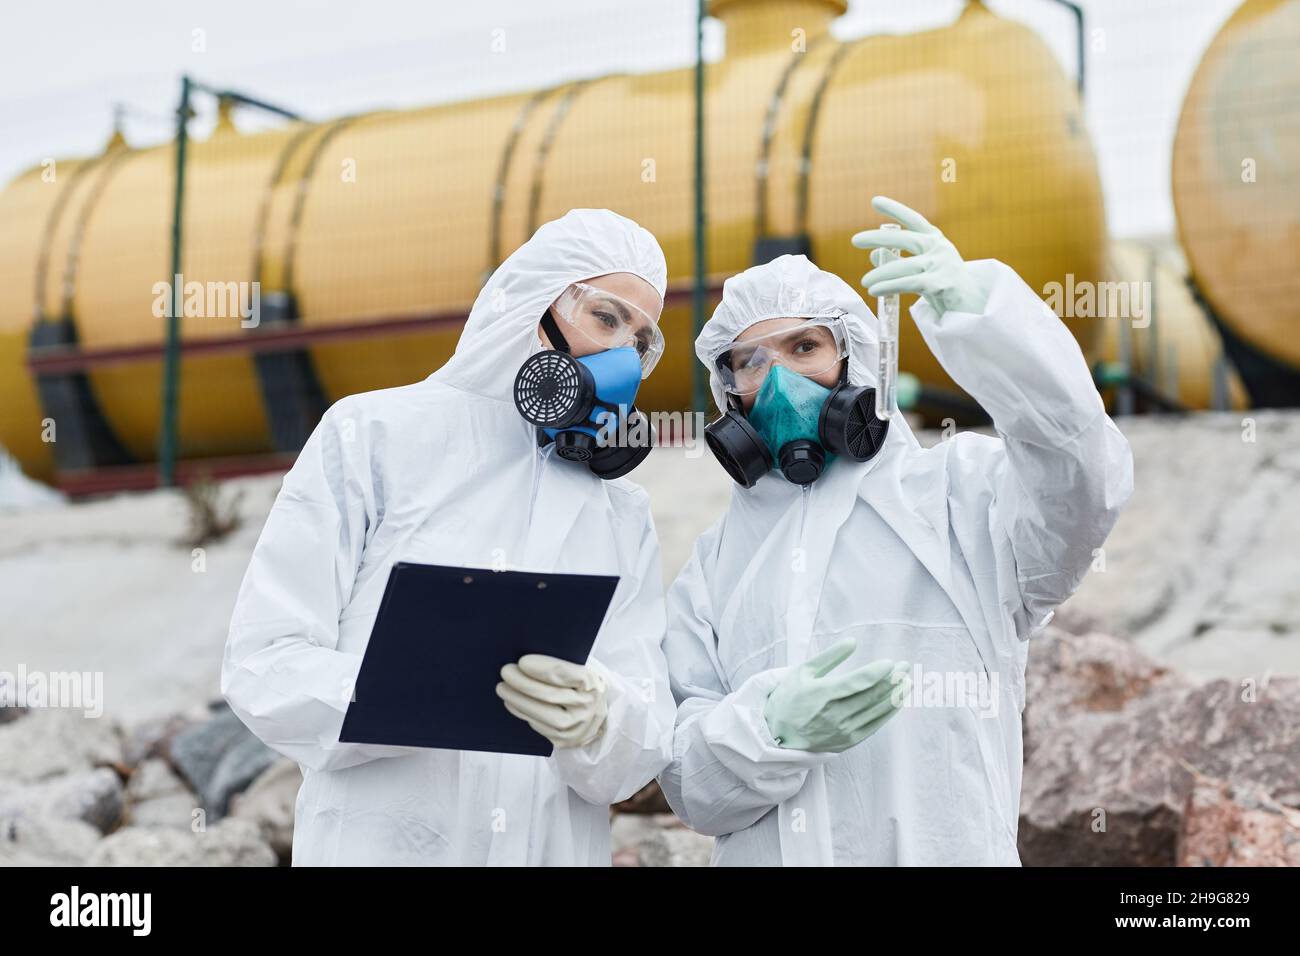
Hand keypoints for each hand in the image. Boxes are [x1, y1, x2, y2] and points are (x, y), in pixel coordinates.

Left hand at [497, 654, 607, 748]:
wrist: (595, 715)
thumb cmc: (581, 686)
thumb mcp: (581, 671)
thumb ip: (560, 666)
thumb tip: (526, 661)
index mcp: (593, 683)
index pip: (565, 674)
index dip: (542, 668)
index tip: (522, 661)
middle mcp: (588, 707)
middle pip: (550, 695)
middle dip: (524, 683)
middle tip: (506, 672)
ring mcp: (576, 727)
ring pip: (542, 714)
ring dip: (518, 700)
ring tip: (503, 688)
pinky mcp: (563, 740)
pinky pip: (537, 726)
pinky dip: (522, 712)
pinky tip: (511, 702)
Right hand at [763, 637, 909, 752]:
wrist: (778, 735)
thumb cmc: (790, 698)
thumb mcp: (802, 672)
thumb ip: (829, 657)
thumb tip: (853, 642)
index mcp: (821, 694)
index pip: (857, 683)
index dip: (876, 672)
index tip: (890, 662)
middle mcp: (834, 714)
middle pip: (871, 695)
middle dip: (891, 679)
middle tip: (905, 666)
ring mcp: (843, 730)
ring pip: (876, 710)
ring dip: (894, 695)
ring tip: (907, 680)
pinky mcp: (849, 741)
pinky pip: (875, 725)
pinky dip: (888, 712)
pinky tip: (897, 700)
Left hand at [851, 196, 991, 316]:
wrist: (972, 308)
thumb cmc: (944, 287)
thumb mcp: (921, 269)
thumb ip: (899, 260)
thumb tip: (874, 253)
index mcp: (935, 241)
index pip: (914, 220)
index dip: (895, 209)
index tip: (875, 200)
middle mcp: (939, 248)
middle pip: (905, 238)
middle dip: (878, 238)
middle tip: (855, 240)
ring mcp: (942, 265)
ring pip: (903, 266)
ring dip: (880, 274)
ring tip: (865, 282)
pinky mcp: (942, 283)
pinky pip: (909, 283)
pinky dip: (889, 286)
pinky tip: (875, 291)